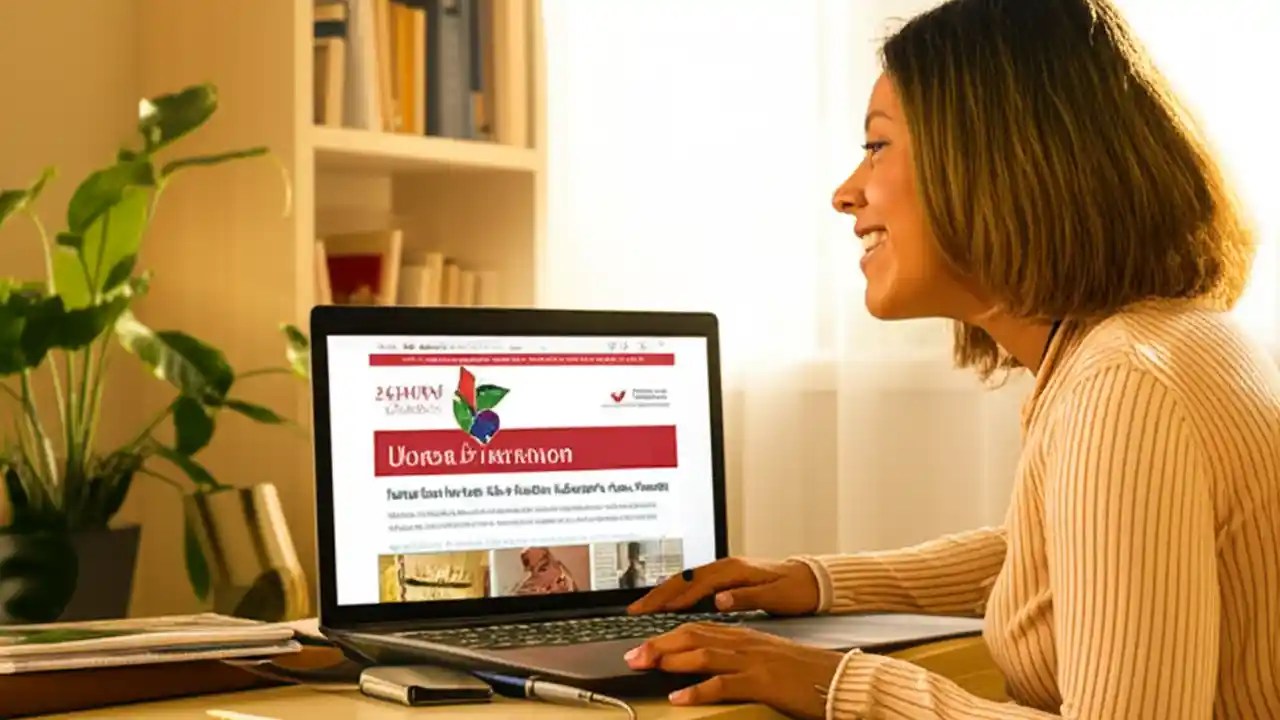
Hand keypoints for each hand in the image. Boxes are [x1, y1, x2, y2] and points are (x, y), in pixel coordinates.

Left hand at [624, 623, 843, 718]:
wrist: (838, 678)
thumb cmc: (802, 673)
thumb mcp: (764, 658)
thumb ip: (735, 657)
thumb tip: (705, 663)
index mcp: (743, 636)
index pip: (697, 629)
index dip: (666, 635)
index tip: (642, 644)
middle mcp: (744, 643)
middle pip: (692, 636)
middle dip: (658, 644)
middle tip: (632, 656)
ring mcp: (752, 661)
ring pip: (703, 654)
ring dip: (669, 660)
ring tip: (646, 667)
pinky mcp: (762, 682)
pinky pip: (723, 684)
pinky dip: (698, 690)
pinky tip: (679, 699)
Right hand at [627, 557, 820, 615]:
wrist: (811, 580)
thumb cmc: (796, 589)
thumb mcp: (774, 596)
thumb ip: (745, 598)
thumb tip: (719, 599)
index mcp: (736, 570)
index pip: (697, 585)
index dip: (675, 599)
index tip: (656, 611)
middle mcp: (727, 566)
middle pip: (685, 579)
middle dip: (658, 594)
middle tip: (636, 609)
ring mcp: (726, 570)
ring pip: (686, 579)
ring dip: (663, 592)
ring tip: (643, 606)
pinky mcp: (727, 576)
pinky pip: (694, 582)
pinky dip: (677, 591)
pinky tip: (668, 601)